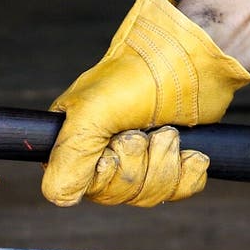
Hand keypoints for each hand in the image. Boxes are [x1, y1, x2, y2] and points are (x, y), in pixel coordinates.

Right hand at [42, 0, 249, 206]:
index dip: (104, 173)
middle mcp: (102, 154)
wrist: (193, 54)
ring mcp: (139, 159)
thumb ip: (70, 155)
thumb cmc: (139, 73)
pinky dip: (188, 173)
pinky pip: (178, 191)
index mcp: (74, 142)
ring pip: (147, 195)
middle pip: (115, 194)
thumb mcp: (94, 111)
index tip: (115, 144)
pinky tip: (190, 151)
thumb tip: (56, 194)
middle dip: (137, 166)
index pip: (78, 188)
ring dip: (164, 164)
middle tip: (142, 132)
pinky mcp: (172, 161)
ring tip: (168, 132)